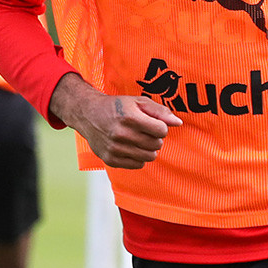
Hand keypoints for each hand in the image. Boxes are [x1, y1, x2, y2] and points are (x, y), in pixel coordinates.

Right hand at [50, 73, 180, 169]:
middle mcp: (121, 134)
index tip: (154, 123)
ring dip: (148, 149)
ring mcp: (115, 149)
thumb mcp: (138, 102)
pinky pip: (137, 165)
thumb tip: (178, 123)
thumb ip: (160, 111)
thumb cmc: (117, 107)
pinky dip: (138, 157)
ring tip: (139, 139)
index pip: (161, 131)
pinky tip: (130, 147)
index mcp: (129, 117)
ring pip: (149, 157)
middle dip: (155, 138)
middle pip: (156, 145)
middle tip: (145, 131)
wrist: (88, 114)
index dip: (161, 127)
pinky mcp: (111, 159)